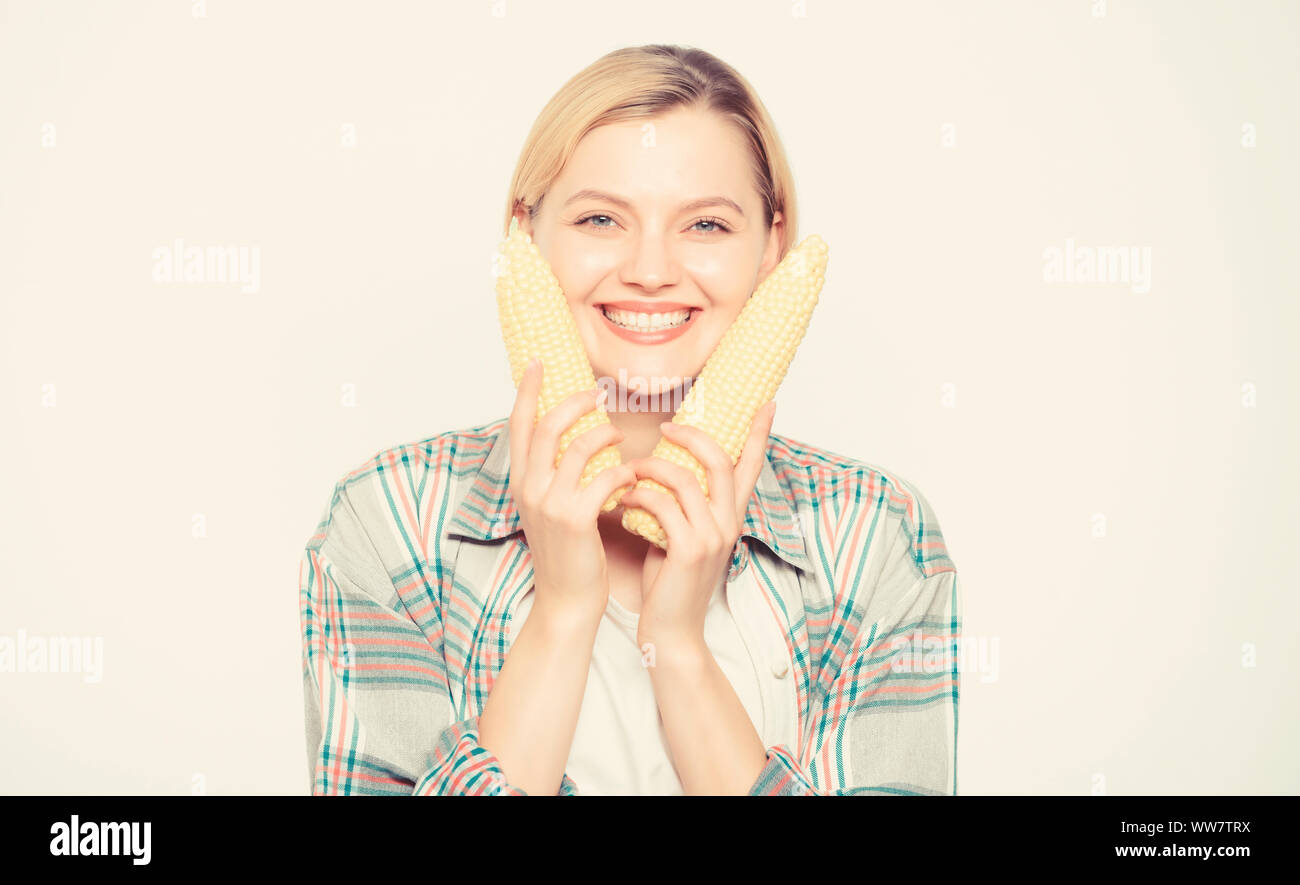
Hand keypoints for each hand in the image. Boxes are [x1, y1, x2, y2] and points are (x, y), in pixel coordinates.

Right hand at [509, 358, 638, 627]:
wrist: (567, 601)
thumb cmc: (568, 554)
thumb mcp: (550, 510)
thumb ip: (556, 477)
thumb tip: (576, 442)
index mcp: (521, 482)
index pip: (518, 424)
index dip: (527, 390)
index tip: (537, 362)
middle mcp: (529, 488)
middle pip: (547, 425)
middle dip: (574, 401)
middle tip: (597, 391)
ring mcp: (550, 503)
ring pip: (578, 446)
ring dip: (605, 434)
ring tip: (621, 434)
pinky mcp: (575, 519)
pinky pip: (604, 477)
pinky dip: (622, 470)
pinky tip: (632, 475)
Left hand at [619, 401, 776, 651]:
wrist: (670, 632)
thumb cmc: (669, 583)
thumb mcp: (680, 537)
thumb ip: (681, 507)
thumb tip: (660, 471)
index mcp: (730, 518)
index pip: (752, 467)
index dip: (760, 434)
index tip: (766, 403)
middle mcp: (728, 523)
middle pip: (720, 460)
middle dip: (692, 435)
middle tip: (666, 426)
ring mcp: (712, 537)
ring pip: (685, 479)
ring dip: (652, 468)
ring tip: (631, 471)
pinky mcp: (689, 551)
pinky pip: (663, 506)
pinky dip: (639, 496)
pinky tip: (623, 501)